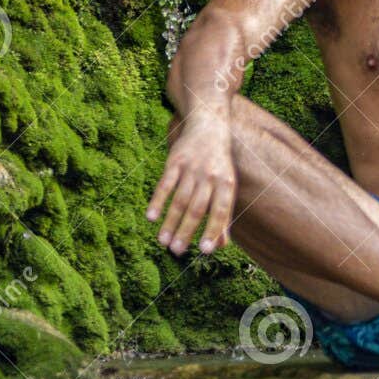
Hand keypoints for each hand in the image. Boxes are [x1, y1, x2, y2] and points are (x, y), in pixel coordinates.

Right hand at [146, 110, 235, 255]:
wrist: (209, 127)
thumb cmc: (219, 166)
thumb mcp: (226, 187)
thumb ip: (223, 215)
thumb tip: (220, 245)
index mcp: (227, 185)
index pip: (220, 211)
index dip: (213, 230)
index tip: (205, 250)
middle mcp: (210, 177)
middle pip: (197, 208)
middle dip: (186, 231)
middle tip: (177, 252)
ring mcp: (192, 168)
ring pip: (180, 199)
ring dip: (171, 222)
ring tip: (163, 242)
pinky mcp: (175, 161)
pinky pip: (165, 184)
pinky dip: (158, 201)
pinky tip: (151, 217)